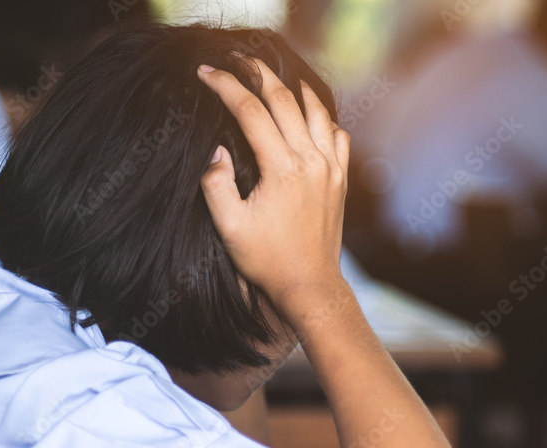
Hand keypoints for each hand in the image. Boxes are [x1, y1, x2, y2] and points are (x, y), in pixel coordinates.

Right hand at [197, 60, 350, 322]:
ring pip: (316, 112)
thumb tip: (216, 149)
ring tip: (274, 78)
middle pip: (285, 100)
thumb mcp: (230, 226)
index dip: (225, 86)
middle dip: (257, 74)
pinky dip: (323, 118)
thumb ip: (216, 184)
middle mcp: (312, 161)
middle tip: (236, 61)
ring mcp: (332, 169)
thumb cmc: (267, 261)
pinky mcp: (341, 180)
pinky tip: (310, 117)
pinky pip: (338, 136)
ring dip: (294, 89)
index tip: (205, 73)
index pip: (251, 111)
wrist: (310, 286)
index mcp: (283, 168)